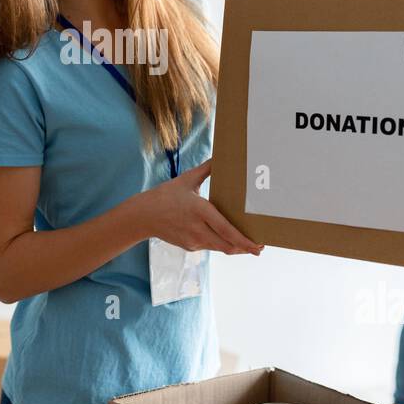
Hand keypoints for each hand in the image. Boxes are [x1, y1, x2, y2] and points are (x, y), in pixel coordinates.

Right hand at [139, 158, 262, 255]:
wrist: (143, 216)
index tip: (258, 245)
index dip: (244, 240)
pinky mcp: (190, 246)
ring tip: (248, 245)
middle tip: (260, 247)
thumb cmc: (165, 196)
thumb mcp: (186, 180)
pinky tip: (227, 239)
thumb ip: (207, 169)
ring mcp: (193, 241)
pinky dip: (221, 244)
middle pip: (228, 245)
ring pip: (220, 248)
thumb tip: (221, 156)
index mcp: (200, 211)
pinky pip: (210, 246)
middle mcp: (198, 229)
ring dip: (235, 247)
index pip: (226, 230)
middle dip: (245, 248)